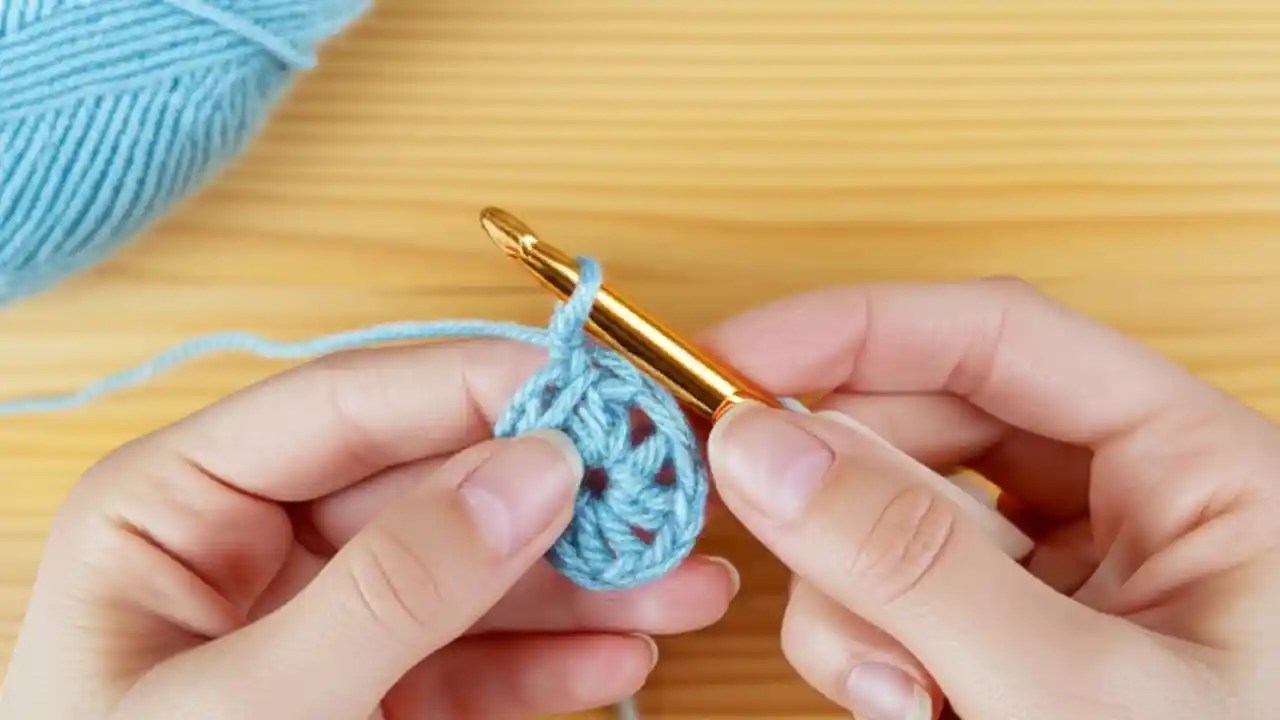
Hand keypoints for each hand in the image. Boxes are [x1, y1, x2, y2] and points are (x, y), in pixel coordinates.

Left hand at [0, 340, 737, 718]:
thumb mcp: (253, 702)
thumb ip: (394, 587)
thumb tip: (532, 473)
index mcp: (178, 505)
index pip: (350, 404)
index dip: (479, 386)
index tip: (595, 392)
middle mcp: (253, 548)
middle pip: (434, 486)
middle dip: (557, 500)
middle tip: (666, 494)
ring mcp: (318, 623)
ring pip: (472, 573)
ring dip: (582, 584)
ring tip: (683, 586)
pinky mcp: (367, 694)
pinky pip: (471, 661)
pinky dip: (550, 662)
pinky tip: (620, 657)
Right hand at [701, 279, 1279, 719]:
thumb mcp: (1069, 696)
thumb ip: (910, 564)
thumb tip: (762, 446)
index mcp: (1199, 467)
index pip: (998, 337)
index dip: (853, 330)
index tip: (729, 360)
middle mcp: (1133, 501)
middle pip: (929, 423)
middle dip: (843, 494)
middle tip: (755, 528)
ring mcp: (1070, 572)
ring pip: (897, 514)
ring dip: (852, 593)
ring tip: (890, 693)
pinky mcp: (1016, 631)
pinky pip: (902, 592)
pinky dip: (868, 642)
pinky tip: (902, 705)